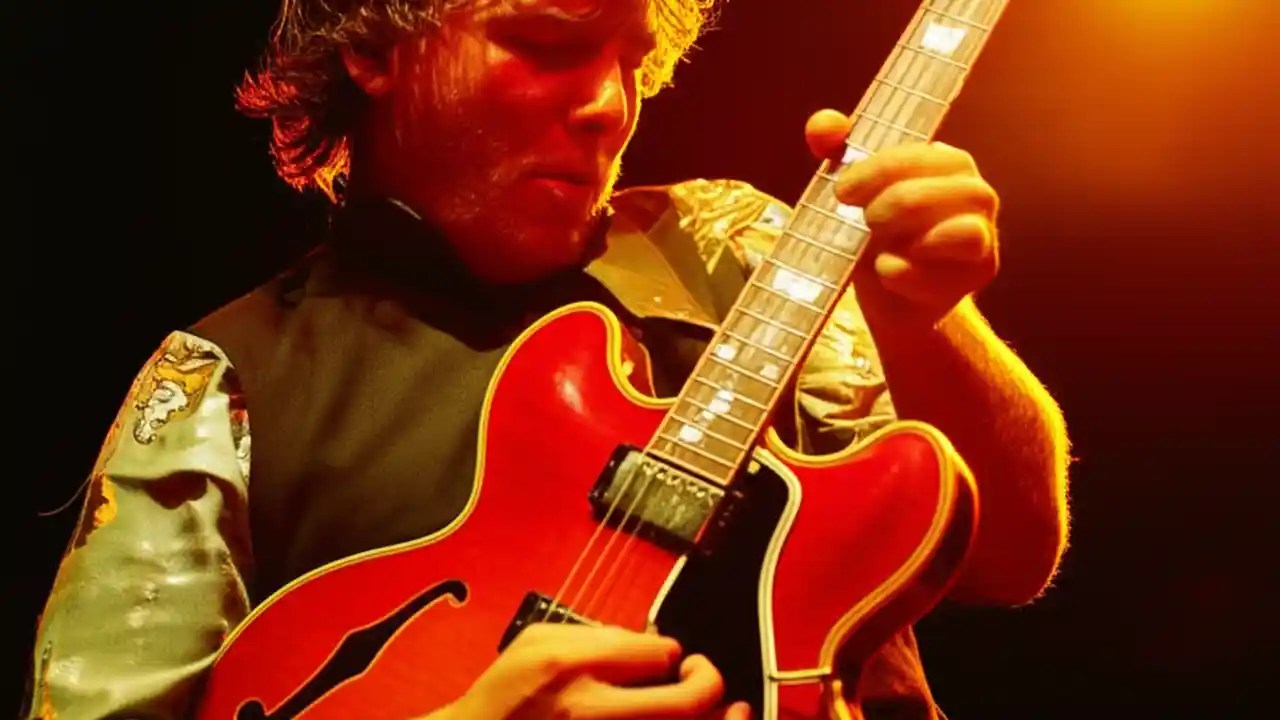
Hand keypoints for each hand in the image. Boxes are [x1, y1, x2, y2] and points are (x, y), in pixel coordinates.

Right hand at [425, 623, 750, 719]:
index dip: (674, 653)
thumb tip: (651, 644)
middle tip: (702, 676)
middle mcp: (592, 712)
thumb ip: (596, 635)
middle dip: (708, 683)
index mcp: (573, 668)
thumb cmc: (507, 694)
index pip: (658, 653)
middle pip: (688, 703)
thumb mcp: (540, 640)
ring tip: (730, 710)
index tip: (669, 657)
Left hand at [804, 109, 1000, 327]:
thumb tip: (821, 125)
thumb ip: (836, 153)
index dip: (874, 171)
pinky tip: (885, 269)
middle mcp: (975, 193)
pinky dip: (910, 273)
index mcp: (946, 162)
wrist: (891, 297)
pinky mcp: (978, 274)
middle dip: (890, 204)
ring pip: (964, 232)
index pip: (916, 154)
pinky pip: (946, 276)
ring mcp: (983, 236)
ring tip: (876, 243)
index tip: (842, 192)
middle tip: (863, 220)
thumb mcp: (853, 195)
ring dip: (910, 236)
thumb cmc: (877, 237)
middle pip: (938, 188)